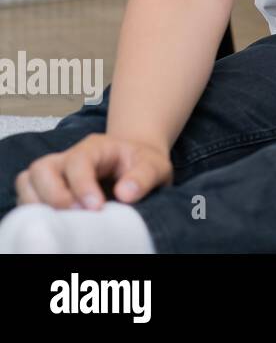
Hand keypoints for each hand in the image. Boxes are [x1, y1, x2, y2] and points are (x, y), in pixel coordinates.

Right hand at [14, 133, 173, 209]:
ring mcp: (56, 172)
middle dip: (54, 194)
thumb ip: (144, 177)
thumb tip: (125, 194)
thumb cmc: (144, 164)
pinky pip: (28, 195)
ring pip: (28, 180)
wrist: (137, 164)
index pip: (78, 161)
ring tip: (62, 220)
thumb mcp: (155, 166)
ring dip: (38, 203)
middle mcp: (70, 157)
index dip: (82, 185)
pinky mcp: (49, 188)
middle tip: (77, 214)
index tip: (96, 207)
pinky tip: (56, 221)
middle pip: (42, 168)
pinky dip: (35, 209)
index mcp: (96, 147)